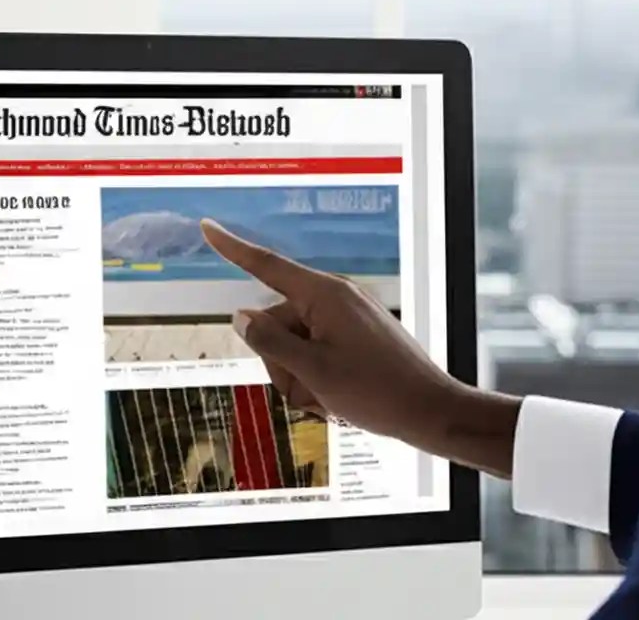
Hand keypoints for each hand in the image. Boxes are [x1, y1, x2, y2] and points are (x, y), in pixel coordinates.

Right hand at [199, 218, 466, 444]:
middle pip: (278, 323)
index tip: (208, 227)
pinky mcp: (358, 336)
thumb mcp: (313, 371)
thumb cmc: (376, 391)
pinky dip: (318, 379)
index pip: (267, 266)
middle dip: (280, 364)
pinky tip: (337, 402)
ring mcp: (349, 317)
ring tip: (327, 401)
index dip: (233, 249)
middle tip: (308, 392)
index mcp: (325, 295)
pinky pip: (318, 353)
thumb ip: (271, 341)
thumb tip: (241, 316)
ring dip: (300, 379)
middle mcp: (336, 298)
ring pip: (296, 345)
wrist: (430, 411)